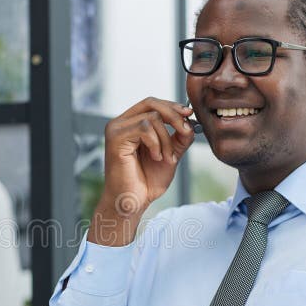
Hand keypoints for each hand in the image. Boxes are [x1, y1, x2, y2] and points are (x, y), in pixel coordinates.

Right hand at [88, 98, 194, 245]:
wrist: (133, 201)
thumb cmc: (146, 181)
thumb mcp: (170, 154)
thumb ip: (179, 137)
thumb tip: (190, 120)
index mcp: (130, 124)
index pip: (151, 104)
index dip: (172, 106)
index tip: (189, 114)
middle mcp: (120, 124)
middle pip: (150, 103)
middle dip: (173, 116)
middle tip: (185, 131)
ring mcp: (116, 129)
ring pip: (151, 117)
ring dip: (166, 139)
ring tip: (166, 158)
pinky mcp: (116, 138)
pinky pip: (144, 128)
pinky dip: (156, 143)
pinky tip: (156, 157)